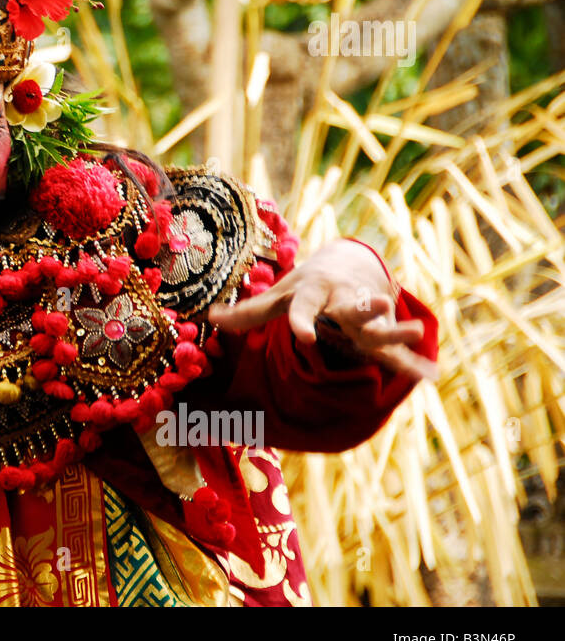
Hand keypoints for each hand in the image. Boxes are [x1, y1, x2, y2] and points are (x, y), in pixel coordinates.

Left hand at [207, 238, 436, 384]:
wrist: (350, 265)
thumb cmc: (306, 287)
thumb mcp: (278, 296)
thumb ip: (248, 312)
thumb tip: (210, 317)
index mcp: (313, 294)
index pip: (303, 308)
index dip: (302, 321)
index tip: (304, 337)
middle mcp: (341, 302)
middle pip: (351, 308)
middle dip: (366, 307)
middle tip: (379, 302)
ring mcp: (365, 316)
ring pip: (380, 325)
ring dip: (398, 329)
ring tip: (417, 330)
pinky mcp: (381, 330)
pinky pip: (396, 350)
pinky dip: (413, 363)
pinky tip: (431, 375)